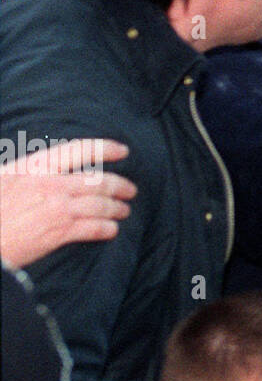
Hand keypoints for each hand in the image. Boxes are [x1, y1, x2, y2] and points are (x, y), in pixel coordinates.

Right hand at [0, 139, 135, 267]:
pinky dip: (106, 229)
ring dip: (117, 207)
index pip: (80, 149)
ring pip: (100, 204)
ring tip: (123, 210)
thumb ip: (30, 169)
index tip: (123, 150)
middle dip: (120, 185)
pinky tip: (111, 230)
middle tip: (130, 190)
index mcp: (36, 166)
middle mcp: (52, 183)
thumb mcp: (5, 177)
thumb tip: (47, 165)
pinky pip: (93, 228)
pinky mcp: (58, 232)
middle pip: (99, 180)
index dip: (105, 148)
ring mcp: (57, 208)